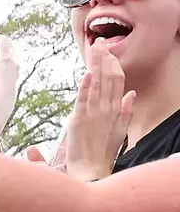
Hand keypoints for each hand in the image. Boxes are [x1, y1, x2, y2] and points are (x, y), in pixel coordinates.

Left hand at [59, 43, 134, 181]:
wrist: (90, 169)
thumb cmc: (103, 150)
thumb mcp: (120, 129)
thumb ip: (126, 111)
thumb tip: (131, 94)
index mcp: (116, 110)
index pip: (117, 81)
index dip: (112, 64)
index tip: (108, 50)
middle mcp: (106, 110)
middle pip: (108, 79)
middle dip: (104, 60)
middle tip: (100, 43)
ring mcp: (93, 114)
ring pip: (96, 85)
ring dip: (95, 66)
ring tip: (94, 50)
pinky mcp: (79, 120)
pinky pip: (83, 100)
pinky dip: (86, 86)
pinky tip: (87, 73)